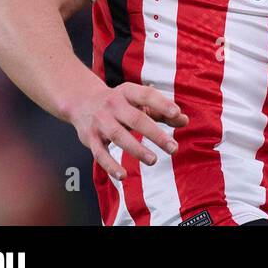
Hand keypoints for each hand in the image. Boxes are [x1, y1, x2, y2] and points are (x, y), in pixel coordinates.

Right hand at [67, 82, 188, 181]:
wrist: (82, 102)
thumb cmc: (120, 103)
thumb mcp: (139, 101)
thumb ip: (162, 111)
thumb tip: (184, 121)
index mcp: (128, 92)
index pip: (147, 95)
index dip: (162, 103)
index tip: (176, 113)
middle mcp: (113, 105)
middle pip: (136, 119)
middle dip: (155, 134)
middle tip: (173, 148)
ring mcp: (100, 122)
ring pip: (119, 136)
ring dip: (136, 149)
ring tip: (153, 160)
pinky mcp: (91, 138)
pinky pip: (100, 154)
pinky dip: (111, 166)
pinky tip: (123, 175)